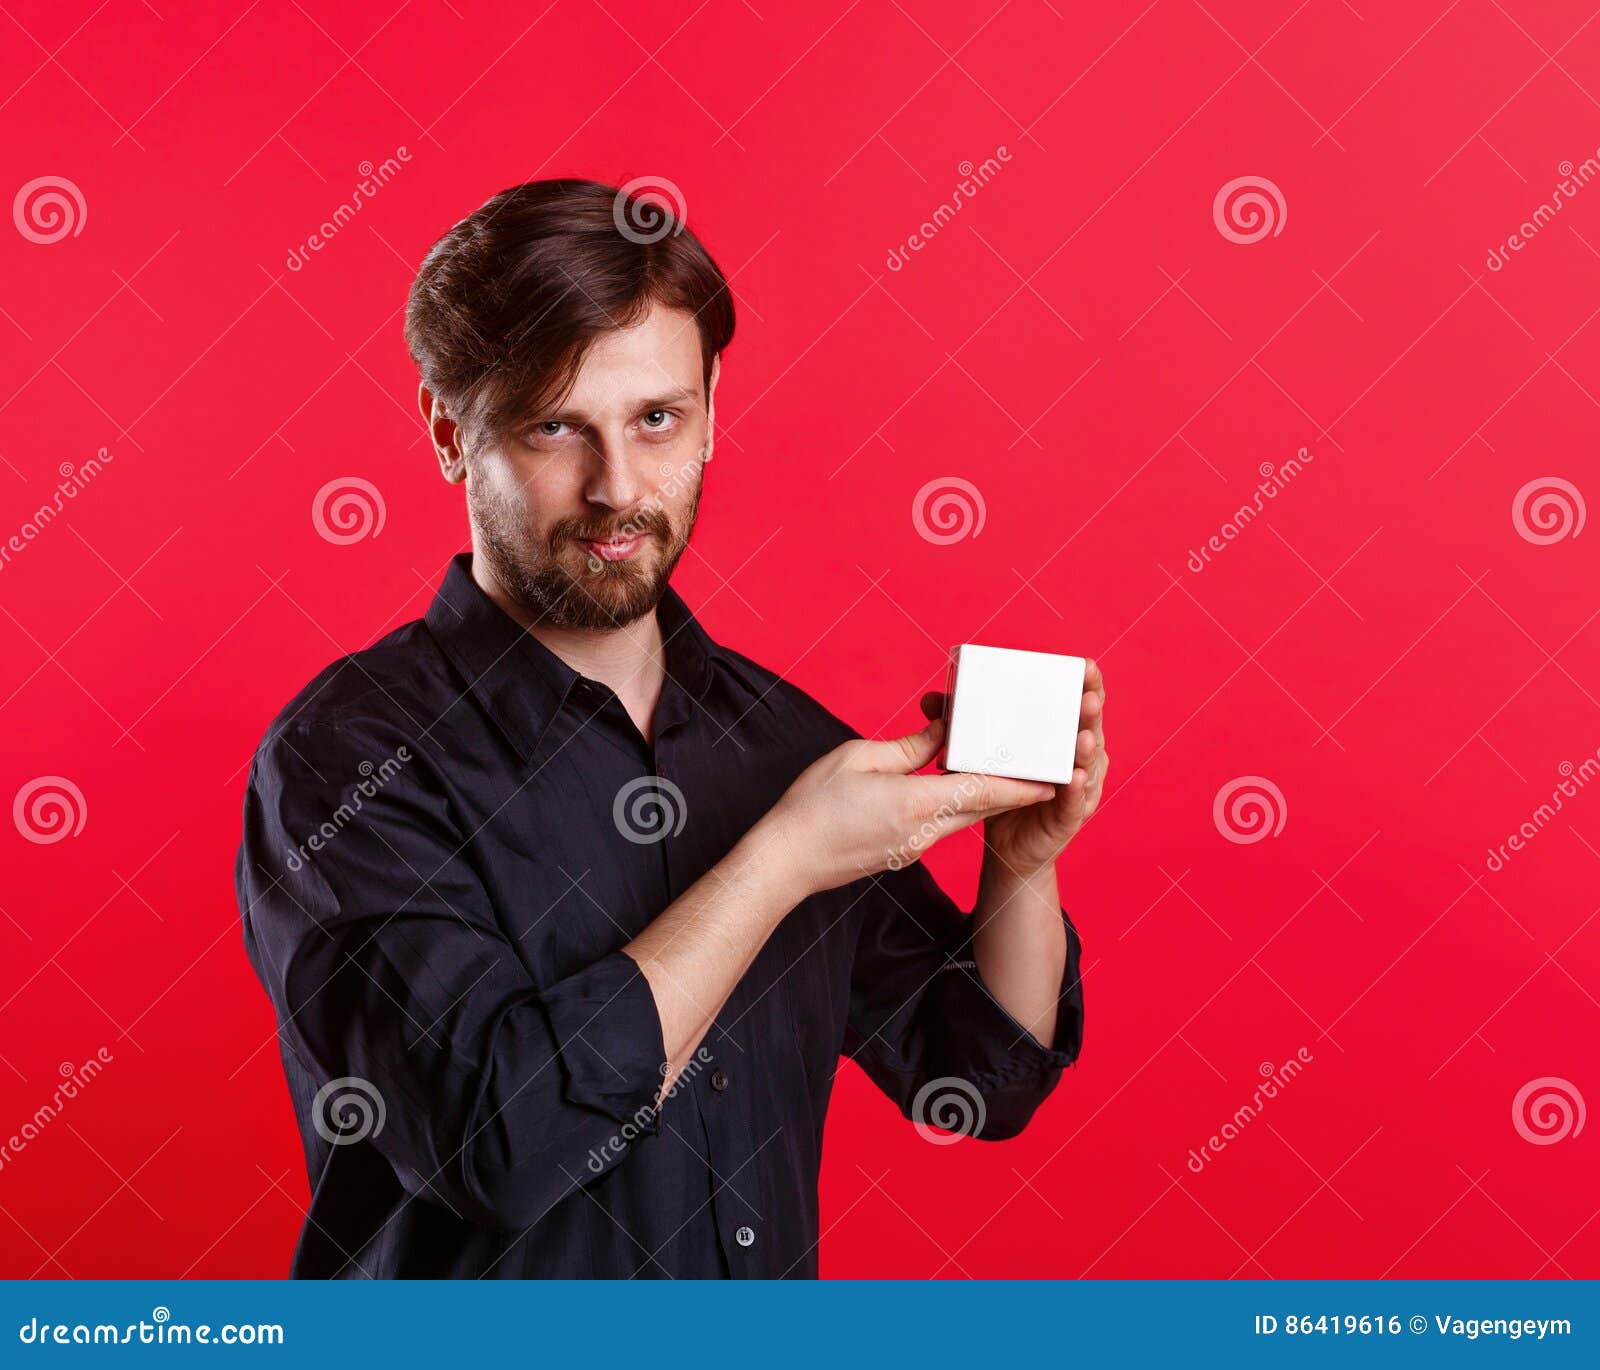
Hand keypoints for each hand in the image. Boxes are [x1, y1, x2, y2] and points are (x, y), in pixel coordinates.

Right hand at [753, 716, 1057, 900]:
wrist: (786, 861)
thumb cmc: (812, 807)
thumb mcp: (858, 758)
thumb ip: (908, 748)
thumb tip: (940, 736)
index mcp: (917, 802)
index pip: (983, 791)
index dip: (1021, 785)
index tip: (1052, 777)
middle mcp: (925, 830)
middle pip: (982, 807)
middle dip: (1014, 790)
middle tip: (1040, 768)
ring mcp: (914, 847)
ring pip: (963, 817)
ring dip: (986, 797)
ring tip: (1003, 771)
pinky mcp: (902, 853)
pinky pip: (940, 825)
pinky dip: (956, 806)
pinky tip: (954, 787)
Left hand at [919, 657, 1107, 874]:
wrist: (1008, 848)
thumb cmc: (1002, 793)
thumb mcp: (983, 756)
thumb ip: (962, 727)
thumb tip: (931, 700)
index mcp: (1059, 738)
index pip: (1076, 705)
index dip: (1085, 685)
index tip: (1084, 665)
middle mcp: (1076, 760)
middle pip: (1089, 729)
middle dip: (1091, 710)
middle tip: (1087, 693)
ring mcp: (1077, 790)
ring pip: (1089, 765)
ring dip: (1088, 749)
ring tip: (1082, 736)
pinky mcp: (1068, 818)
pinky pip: (1075, 802)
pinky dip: (1077, 789)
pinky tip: (1075, 776)